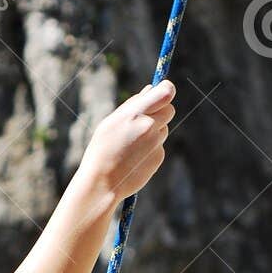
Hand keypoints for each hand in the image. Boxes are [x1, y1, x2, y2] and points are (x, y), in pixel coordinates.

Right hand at [79, 80, 175, 201]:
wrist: (102, 183)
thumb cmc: (102, 149)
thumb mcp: (111, 121)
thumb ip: (133, 104)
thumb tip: (151, 89)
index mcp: (136, 113)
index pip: (166, 92)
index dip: (167, 89)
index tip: (164, 90)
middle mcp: (149, 127)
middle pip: (169, 109)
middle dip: (161, 111)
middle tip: (145, 118)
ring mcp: (156, 144)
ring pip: (163, 129)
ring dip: (154, 131)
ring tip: (132, 143)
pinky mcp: (158, 158)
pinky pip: (159, 146)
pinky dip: (150, 149)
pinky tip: (134, 157)